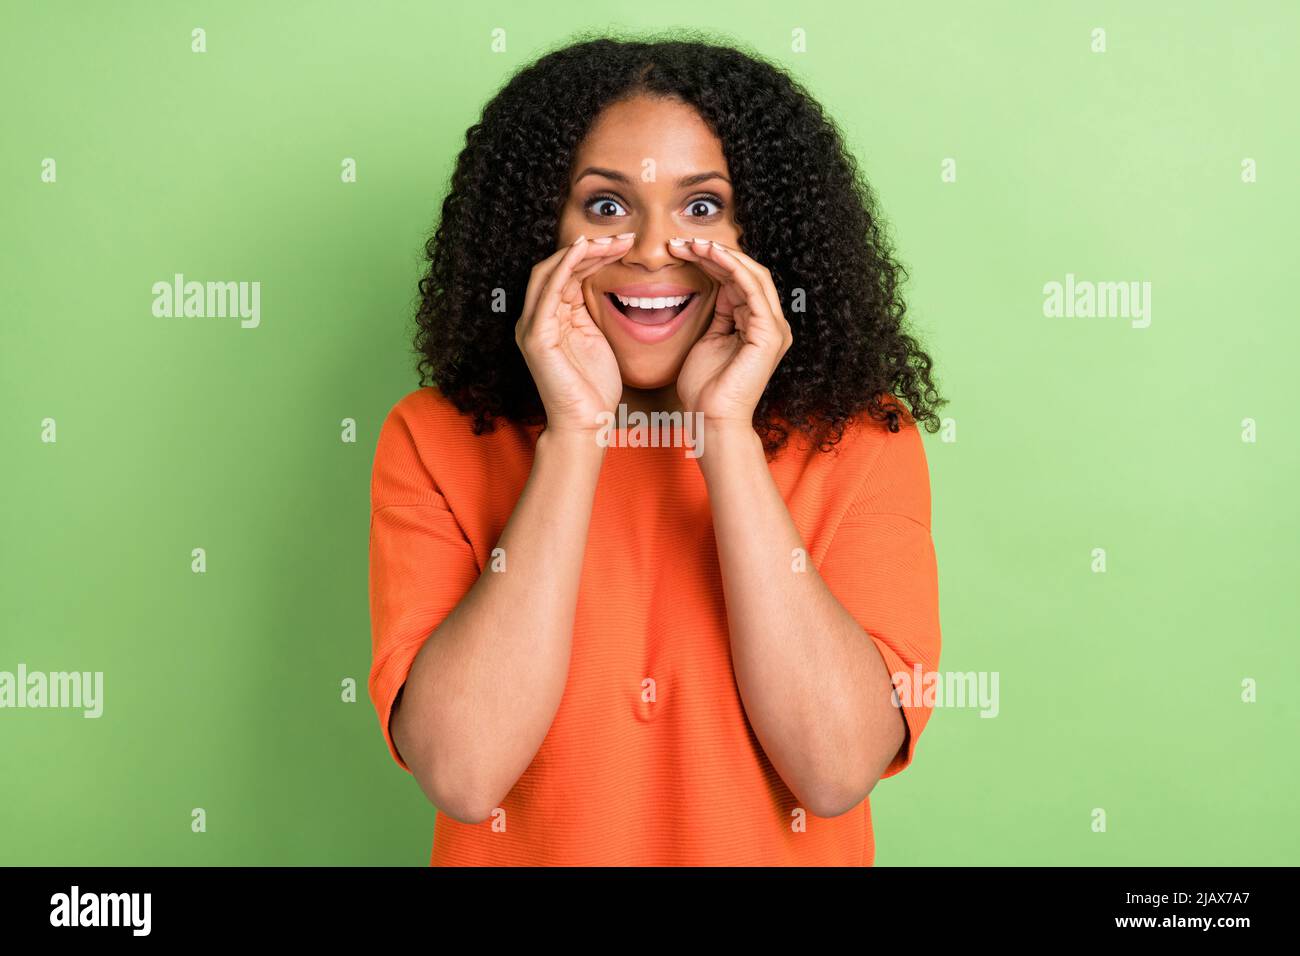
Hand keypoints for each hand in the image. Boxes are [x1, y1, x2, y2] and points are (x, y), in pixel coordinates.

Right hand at [515, 233, 634, 435]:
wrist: (585, 423)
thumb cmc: (594, 388)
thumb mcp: (596, 339)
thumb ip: (591, 312)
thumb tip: (604, 285)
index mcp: (550, 318)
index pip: (567, 274)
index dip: (593, 255)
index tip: (624, 245)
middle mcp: (535, 318)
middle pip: (557, 267)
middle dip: (590, 248)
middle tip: (623, 239)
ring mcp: (531, 326)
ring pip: (551, 272)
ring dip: (582, 252)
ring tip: (612, 242)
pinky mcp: (535, 336)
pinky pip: (548, 291)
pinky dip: (565, 266)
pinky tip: (585, 250)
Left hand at [672, 238, 792, 427]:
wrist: (711, 419)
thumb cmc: (705, 388)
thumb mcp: (709, 340)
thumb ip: (718, 315)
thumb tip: (715, 288)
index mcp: (756, 325)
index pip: (738, 281)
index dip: (712, 262)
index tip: (681, 250)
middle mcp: (771, 323)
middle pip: (746, 273)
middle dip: (714, 253)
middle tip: (682, 241)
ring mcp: (774, 328)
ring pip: (752, 274)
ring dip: (721, 255)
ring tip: (692, 243)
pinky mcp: (769, 334)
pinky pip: (753, 289)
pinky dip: (732, 268)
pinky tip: (709, 255)